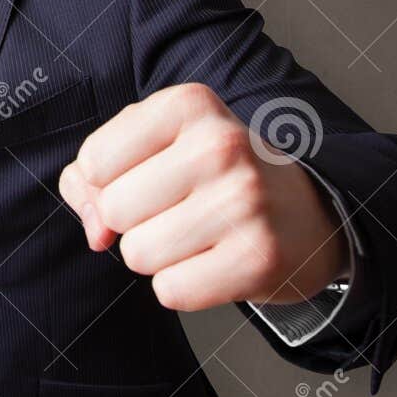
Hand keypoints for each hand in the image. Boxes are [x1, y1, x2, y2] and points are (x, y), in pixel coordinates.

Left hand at [58, 83, 348, 310]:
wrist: (306, 213)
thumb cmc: (210, 176)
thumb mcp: (151, 147)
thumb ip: (89, 177)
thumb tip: (95, 232)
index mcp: (188, 105)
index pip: (95, 161)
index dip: (107, 182)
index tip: (149, 177)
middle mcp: (220, 145)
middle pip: (114, 210)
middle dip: (133, 221)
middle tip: (178, 209)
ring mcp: (244, 201)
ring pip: (138, 254)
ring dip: (157, 256)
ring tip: (197, 235)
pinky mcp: (258, 257)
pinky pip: (171, 291)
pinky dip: (183, 286)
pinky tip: (214, 261)